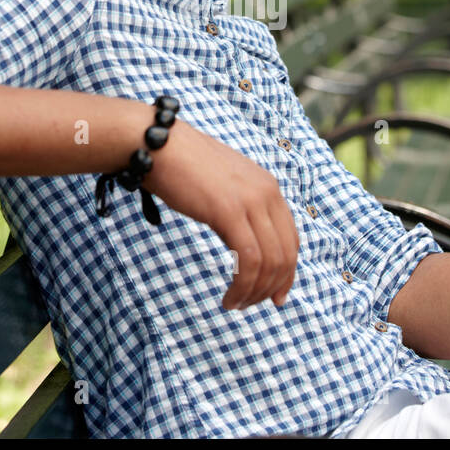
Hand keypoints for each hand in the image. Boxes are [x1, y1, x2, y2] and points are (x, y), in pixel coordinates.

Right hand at [143, 118, 298, 310]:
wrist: (157, 144)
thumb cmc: (181, 166)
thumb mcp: (223, 186)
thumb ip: (239, 208)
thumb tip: (242, 240)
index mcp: (267, 186)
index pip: (291, 238)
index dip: (287, 272)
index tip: (276, 296)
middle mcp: (266, 192)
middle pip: (285, 254)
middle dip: (272, 287)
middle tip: (253, 306)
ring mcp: (250, 201)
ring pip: (269, 261)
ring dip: (255, 292)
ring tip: (236, 305)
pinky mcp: (230, 211)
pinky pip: (248, 260)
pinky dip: (242, 286)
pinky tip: (228, 298)